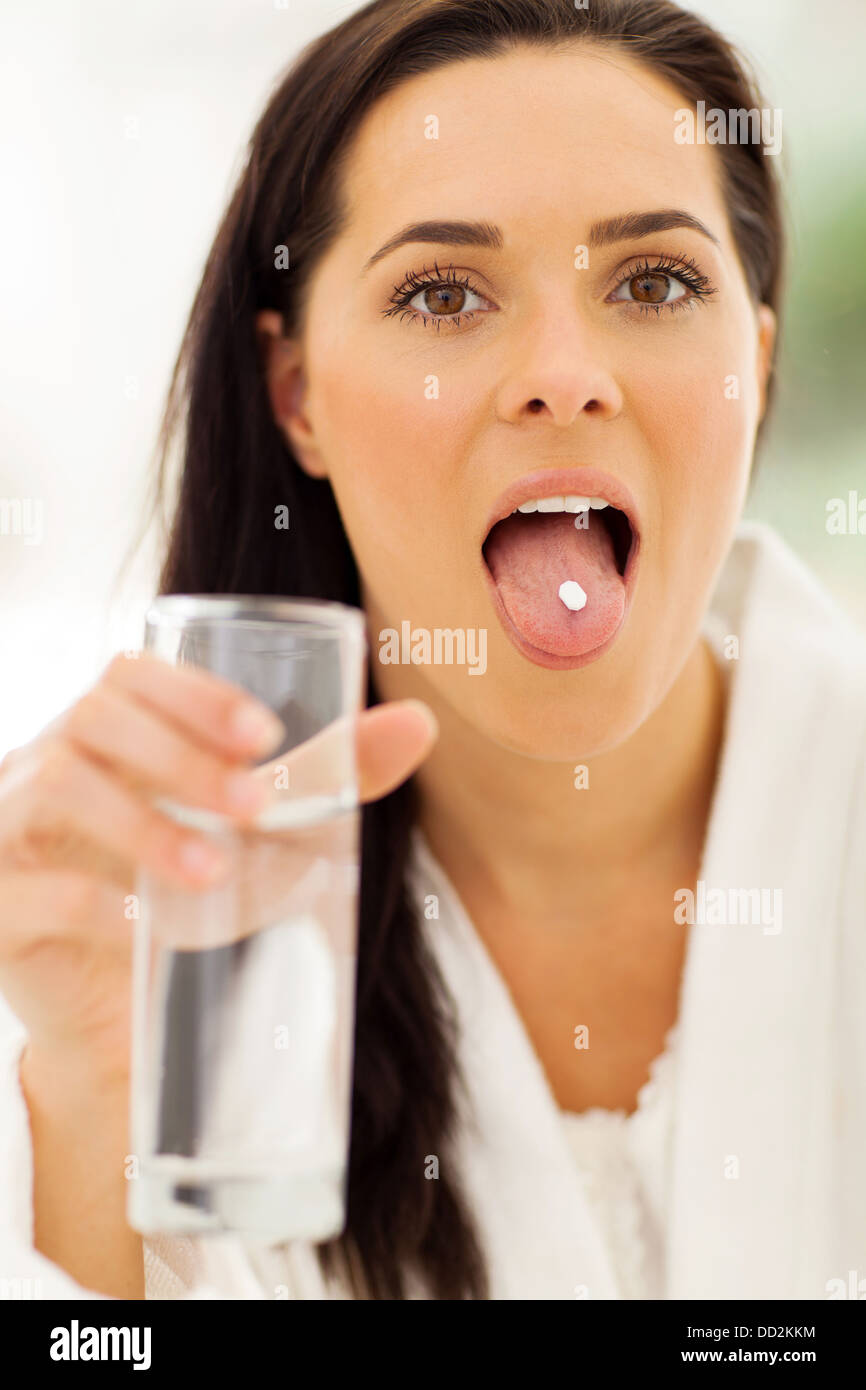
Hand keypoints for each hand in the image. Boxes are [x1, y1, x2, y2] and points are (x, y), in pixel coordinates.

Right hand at [0, 650, 437, 1071]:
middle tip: (253, 806)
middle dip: (178, 756)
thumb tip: (418, 724)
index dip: (191, 692)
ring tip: (212, 871)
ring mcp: (9, 832)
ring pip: (54, 790)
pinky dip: (87, 902)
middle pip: (92, 720)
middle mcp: (47, 768)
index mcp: (108, 737)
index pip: (129, 675)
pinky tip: (141, 927)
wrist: (113, 1007)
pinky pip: (22, 887)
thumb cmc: (186, 893)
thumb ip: (326, 777)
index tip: (264, 734)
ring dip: (140, 825)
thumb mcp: (258, 833)